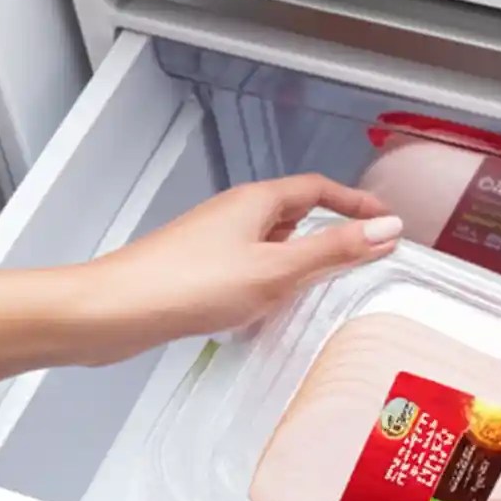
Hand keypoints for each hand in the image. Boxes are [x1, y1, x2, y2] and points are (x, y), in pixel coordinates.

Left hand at [75, 174, 401, 364]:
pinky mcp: (200, 270)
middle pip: (297, 214)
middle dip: (333, 233)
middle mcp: (236, 214)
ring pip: (274, 243)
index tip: (385, 219)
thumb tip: (385, 229)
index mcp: (257, 202)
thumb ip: (333, 250)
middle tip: (364, 257)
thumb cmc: (188, 285)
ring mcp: (216, 241)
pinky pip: (252, 266)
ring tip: (326, 289)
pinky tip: (273, 309)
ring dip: (303, 260)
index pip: (319, 189)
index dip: (356, 203)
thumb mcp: (277, 270)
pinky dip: (275, 281)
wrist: (115, 311)